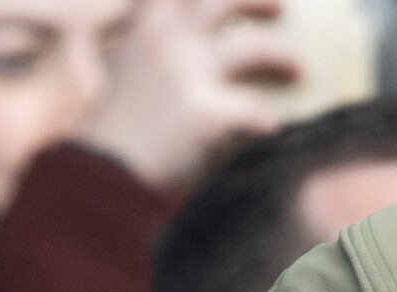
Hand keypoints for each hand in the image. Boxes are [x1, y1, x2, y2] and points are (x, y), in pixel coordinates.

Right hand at [77, 0, 301, 191]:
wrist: (97, 170)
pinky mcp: (205, 113)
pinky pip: (256, 112)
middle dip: (260, 1)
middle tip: (283, 8)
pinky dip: (269, 120)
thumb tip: (171, 39)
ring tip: (300, 70)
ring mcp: (189, 70)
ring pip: (254, 49)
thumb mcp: (118, 67)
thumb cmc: (108, 127)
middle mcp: (170, 34)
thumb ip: (143, 44)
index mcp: (147, 20)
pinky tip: (277, 128)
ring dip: (283, 58)